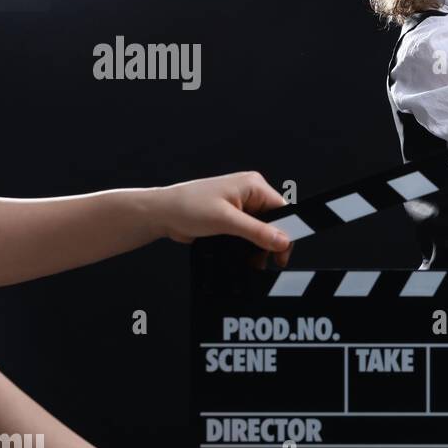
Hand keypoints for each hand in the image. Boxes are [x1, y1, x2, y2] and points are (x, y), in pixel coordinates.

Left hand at [155, 171, 292, 267]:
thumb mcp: (226, 220)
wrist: (161, 214)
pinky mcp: (232, 218)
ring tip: (253, 262)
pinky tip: (244, 256)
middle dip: (271, 243)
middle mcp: (250, 193)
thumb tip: (282, 240)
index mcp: (253, 185)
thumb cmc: (187, 206)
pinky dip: (249, 246)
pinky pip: (250, 233)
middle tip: (267, 262)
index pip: (283, 210)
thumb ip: (257, 231)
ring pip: (262, 230)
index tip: (282, 254)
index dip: (286, 232)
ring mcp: (241, 206)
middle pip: (274, 222)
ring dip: (259, 247)